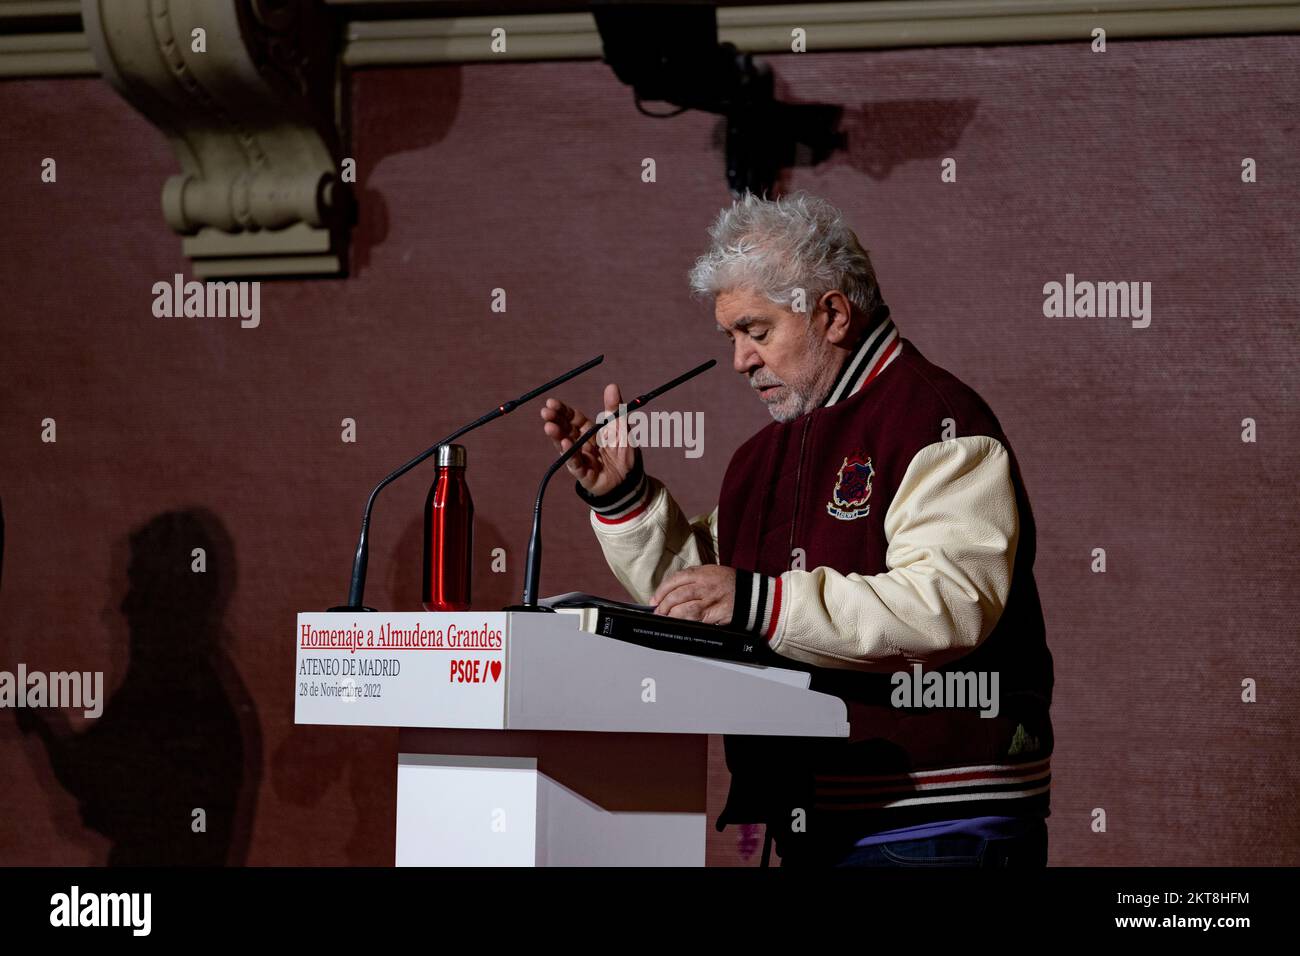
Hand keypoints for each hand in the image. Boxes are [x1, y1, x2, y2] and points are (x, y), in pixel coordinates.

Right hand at [540, 383, 637, 497]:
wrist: (631, 482)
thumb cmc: (624, 455)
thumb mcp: (622, 428)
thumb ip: (615, 409)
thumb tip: (612, 385)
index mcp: (589, 433)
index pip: (573, 420)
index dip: (562, 411)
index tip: (550, 402)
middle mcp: (582, 446)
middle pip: (566, 431)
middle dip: (555, 421)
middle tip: (545, 412)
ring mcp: (582, 460)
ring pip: (566, 447)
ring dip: (557, 436)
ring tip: (549, 427)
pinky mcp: (586, 475)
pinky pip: (576, 465)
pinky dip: (570, 455)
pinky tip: (564, 443)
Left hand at [652, 565, 736, 624]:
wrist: (752, 594)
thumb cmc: (730, 583)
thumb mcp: (710, 572)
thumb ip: (692, 578)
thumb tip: (671, 589)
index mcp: (702, 573)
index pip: (675, 579)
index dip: (662, 590)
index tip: (655, 598)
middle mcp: (705, 585)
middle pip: (677, 595)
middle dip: (663, 605)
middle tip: (658, 610)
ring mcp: (710, 600)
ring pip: (684, 608)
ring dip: (672, 614)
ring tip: (666, 617)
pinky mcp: (716, 614)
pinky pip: (696, 619)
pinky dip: (685, 621)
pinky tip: (680, 622)